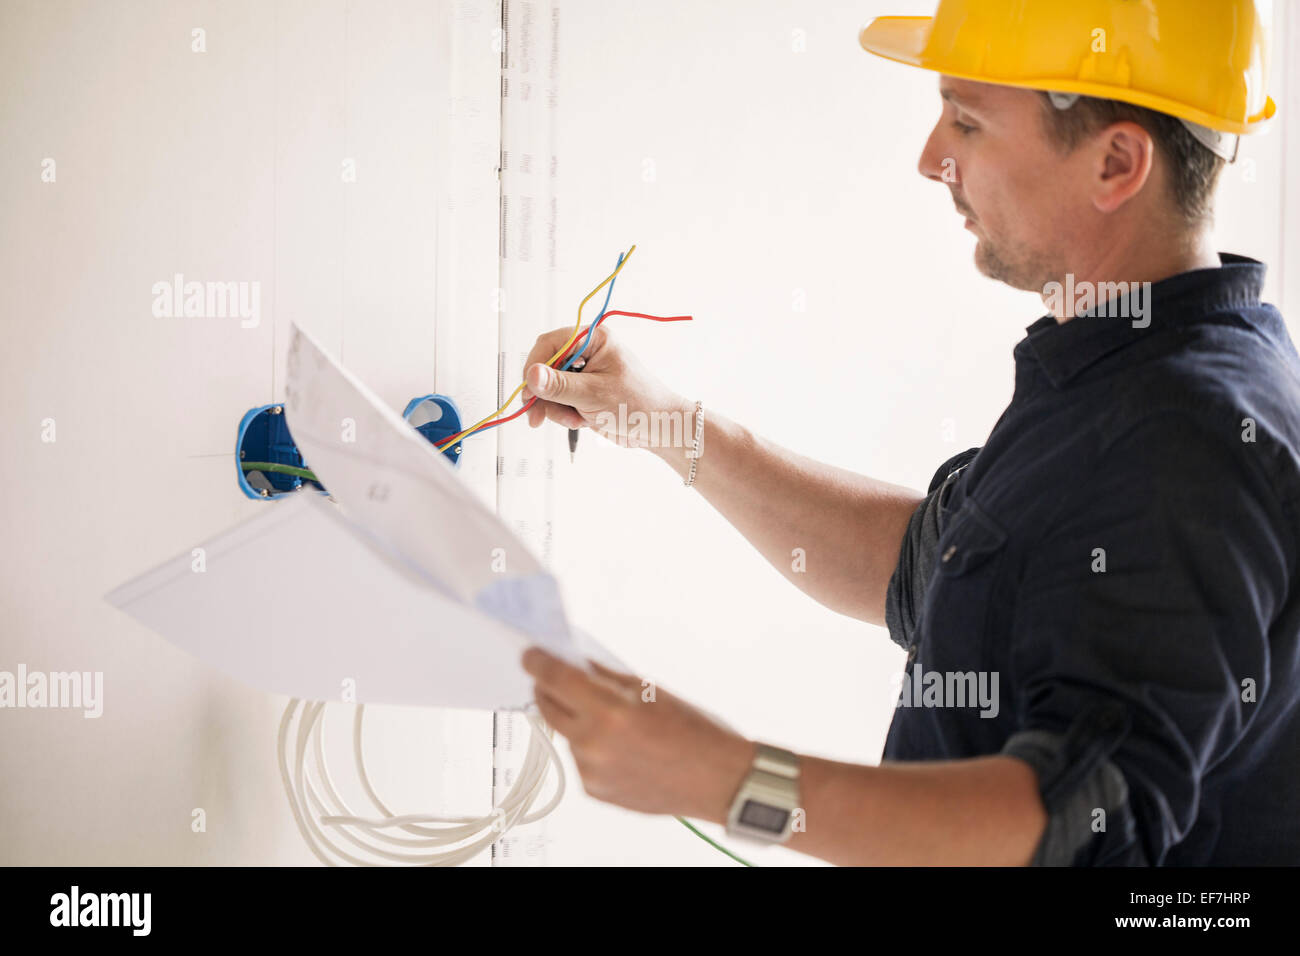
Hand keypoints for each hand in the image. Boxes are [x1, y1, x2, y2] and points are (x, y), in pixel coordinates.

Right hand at [520, 325, 689, 449]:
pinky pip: (560, 401)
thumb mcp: (594, 395)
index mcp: (593, 340)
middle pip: (546, 368)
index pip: (549, 344)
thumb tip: (532, 374)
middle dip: (545, 395)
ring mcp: (584, 373)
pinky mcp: (583, 392)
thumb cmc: (637, 405)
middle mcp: (587, 352)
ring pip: (550, 388)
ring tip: (576, 421)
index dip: (534, 367)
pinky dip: (565, 414)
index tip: (528, 392)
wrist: (658, 428)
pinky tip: (582, 422)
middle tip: (536, 417)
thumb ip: (560, 386)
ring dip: (557, 409)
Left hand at [522, 648, 754, 820]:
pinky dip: (591, 747)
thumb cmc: (693, 731)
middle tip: (557, 679)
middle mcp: (592, 743)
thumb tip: (575, 663)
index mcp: (608, 711)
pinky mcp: (595, 790)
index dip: (538, 661)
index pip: (555, 677)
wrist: (717, 778)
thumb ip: (606, 678)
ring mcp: (591, 770)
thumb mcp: (649, 690)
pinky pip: (580, 759)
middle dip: (548, 689)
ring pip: (566, 734)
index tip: (530, 654)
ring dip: (576, 721)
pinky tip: (621, 748)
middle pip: (548, 707)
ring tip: (614, 723)